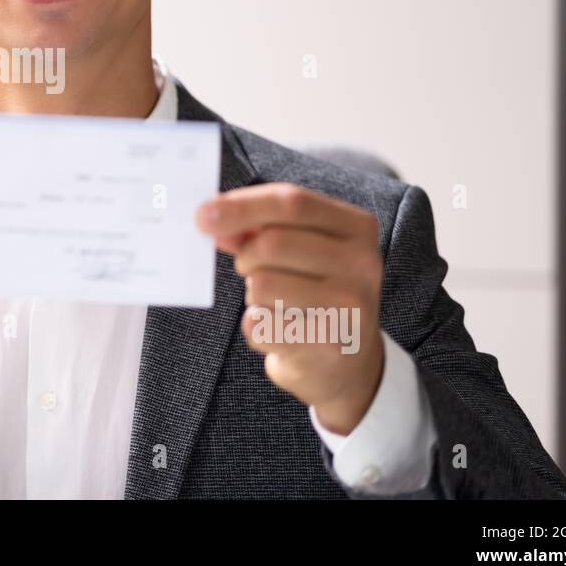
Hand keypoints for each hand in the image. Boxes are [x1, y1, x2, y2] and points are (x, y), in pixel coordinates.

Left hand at [196, 182, 385, 434]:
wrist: (348, 363)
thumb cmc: (315, 294)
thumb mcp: (299, 250)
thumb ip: (258, 228)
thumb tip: (212, 218)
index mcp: (356, 228)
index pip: (292, 202)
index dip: (242, 206)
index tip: (203, 215)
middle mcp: (362, 263)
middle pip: (271, 243)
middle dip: (246, 258)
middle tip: (252, 271)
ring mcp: (349, 305)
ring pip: (261, 284)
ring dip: (253, 296)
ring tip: (278, 304)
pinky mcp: (328, 343)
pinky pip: (260, 324)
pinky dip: (257, 328)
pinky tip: (282, 333)